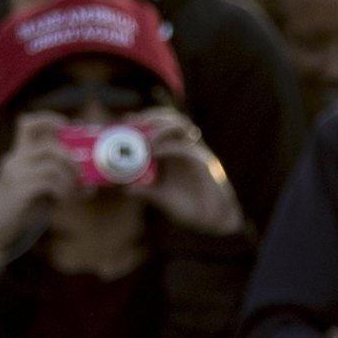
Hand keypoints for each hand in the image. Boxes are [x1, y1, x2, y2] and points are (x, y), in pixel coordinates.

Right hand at [0, 112, 80, 269]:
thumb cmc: (22, 208)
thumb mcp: (40, 187)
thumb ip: (59, 177)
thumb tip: (92, 182)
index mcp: (18, 155)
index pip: (27, 124)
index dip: (48, 119)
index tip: (67, 126)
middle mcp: (14, 160)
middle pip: (49, 146)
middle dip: (72, 159)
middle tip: (81, 175)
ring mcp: (14, 175)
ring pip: (53, 165)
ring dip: (70, 180)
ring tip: (73, 193)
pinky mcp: (18, 191)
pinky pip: (50, 183)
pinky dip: (64, 191)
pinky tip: (64, 201)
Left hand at [128, 107, 244, 235]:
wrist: (211, 221)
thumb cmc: (189, 207)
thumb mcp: (162, 197)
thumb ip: (146, 190)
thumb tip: (126, 188)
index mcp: (178, 152)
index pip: (165, 124)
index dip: (147, 118)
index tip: (127, 121)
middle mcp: (188, 148)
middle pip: (173, 118)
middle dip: (152, 116)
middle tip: (134, 123)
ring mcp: (197, 153)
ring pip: (182, 126)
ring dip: (161, 128)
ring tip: (143, 138)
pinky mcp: (204, 164)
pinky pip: (186, 149)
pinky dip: (168, 148)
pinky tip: (153, 152)